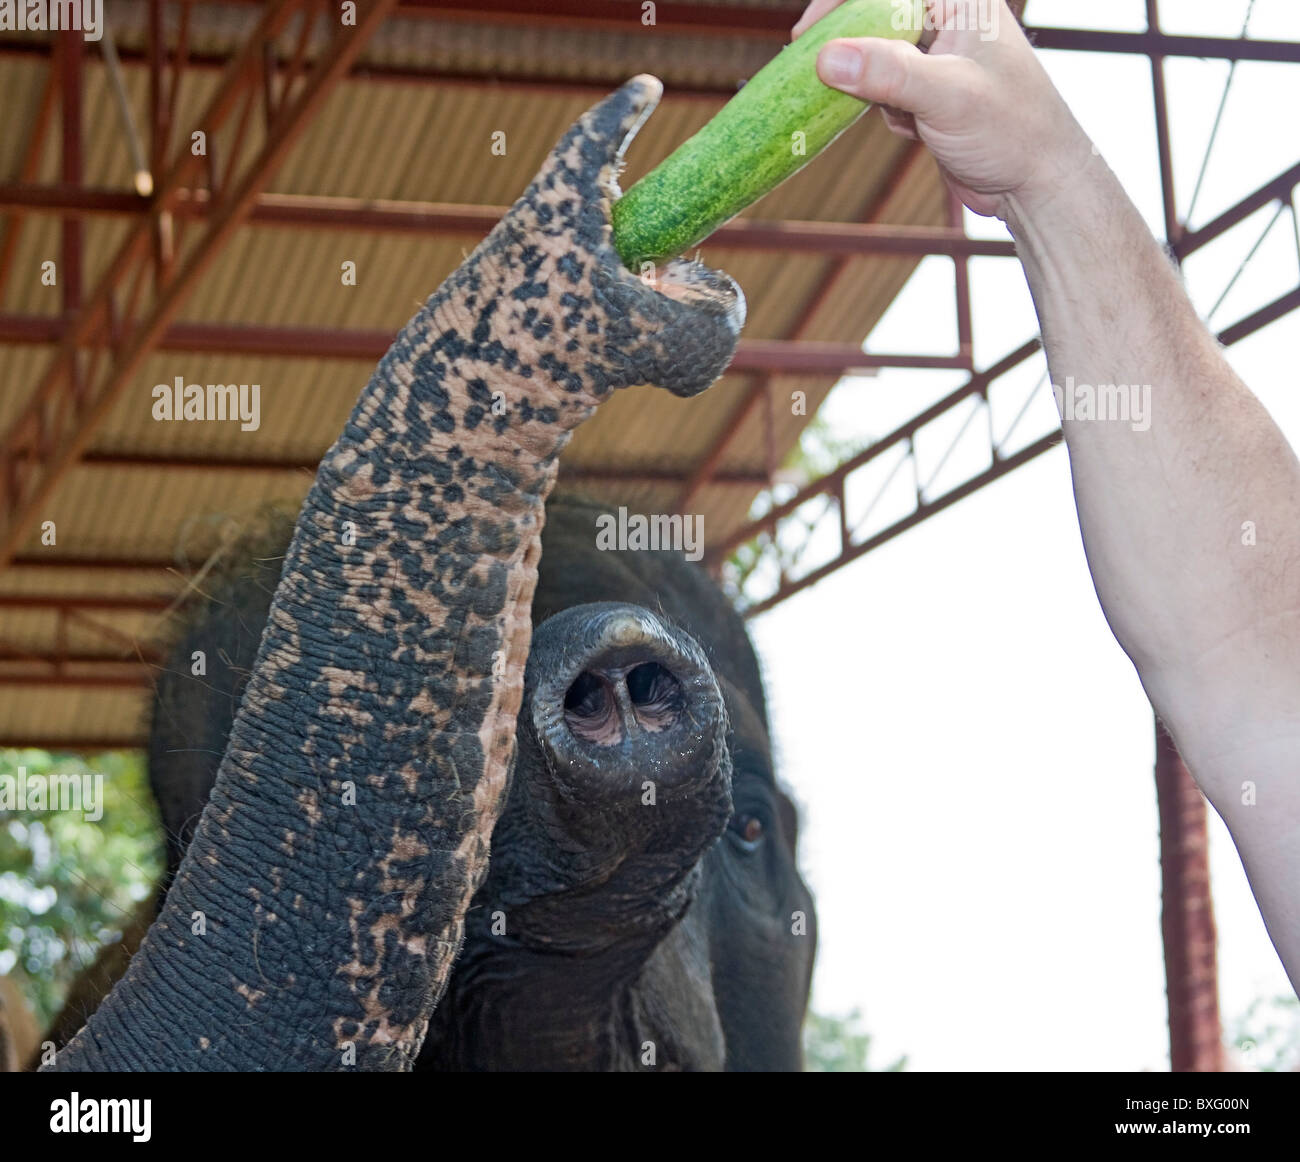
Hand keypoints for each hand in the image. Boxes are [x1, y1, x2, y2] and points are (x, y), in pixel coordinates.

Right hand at [794, 0, 1093, 218]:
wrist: (1038, 182)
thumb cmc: (1012, 129)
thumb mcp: (947, 98)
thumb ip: (888, 73)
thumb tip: (827, 58)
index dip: (838, 4)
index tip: (805, 36)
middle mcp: (948, 18)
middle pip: (873, 17)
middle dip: (848, 51)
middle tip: (817, 77)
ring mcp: (938, 55)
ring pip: (875, 57)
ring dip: (867, 88)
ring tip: (892, 114)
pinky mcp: (931, 90)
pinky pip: (885, 88)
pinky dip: (884, 110)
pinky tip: (910, 130)